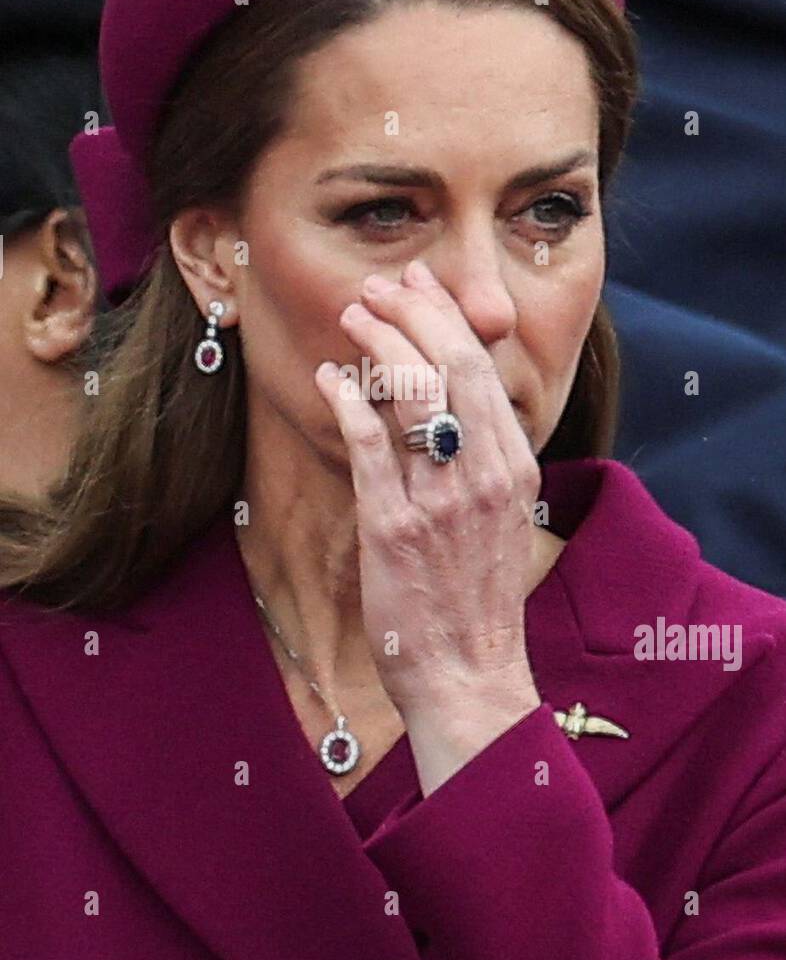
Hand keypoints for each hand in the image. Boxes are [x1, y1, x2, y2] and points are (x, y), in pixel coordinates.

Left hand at [315, 258, 542, 793]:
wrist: (468, 674)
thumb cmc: (478, 594)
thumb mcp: (502, 515)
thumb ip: (483, 456)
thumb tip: (451, 401)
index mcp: (513, 465)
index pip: (480, 367)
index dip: (445, 316)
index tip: (419, 285)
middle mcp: (483, 474)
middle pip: (449, 365)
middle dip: (411, 312)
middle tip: (378, 287)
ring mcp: (440, 499)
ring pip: (411, 395)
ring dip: (378, 344)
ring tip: (352, 317)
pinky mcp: (394, 527)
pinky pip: (369, 448)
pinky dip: (347, 403)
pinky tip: (330, 379)